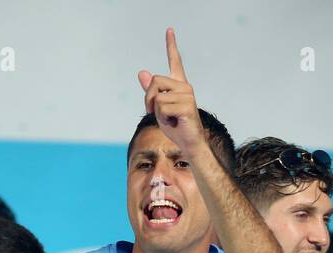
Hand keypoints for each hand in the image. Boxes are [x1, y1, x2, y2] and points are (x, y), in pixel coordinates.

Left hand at [137, 28, 205, 157]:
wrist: (190, 143)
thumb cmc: (176, 127)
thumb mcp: (158, 108)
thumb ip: (151, 91)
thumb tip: (142, 72)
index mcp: (179, 85)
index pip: (175, 61)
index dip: (171, 45)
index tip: (169, 30)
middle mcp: (185, 86)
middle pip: (154, 81)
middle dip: (149, 100)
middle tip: (160, 114)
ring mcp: (187, 95)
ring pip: (157, 97)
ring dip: (157, 112)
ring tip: (171, 120)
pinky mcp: (187, 105)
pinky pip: (162, 108)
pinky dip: (163, 120)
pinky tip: (175, 123)